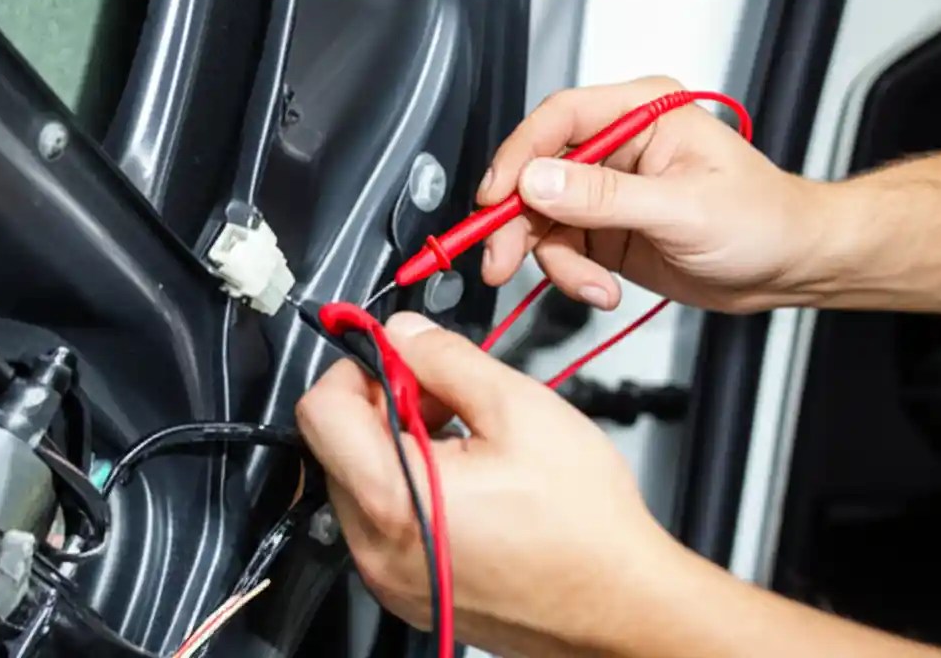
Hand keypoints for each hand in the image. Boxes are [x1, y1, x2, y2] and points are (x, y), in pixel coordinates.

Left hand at [295, 312, 683, 656]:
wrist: (620, 608)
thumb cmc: (585, 527)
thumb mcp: (520, 409)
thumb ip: (447, 358)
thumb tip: (405, 332)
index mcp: (392, 497)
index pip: (320, 410)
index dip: (359, 368)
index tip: (397, 358)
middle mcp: (375, 546)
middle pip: (335, 446)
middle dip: (382, 405)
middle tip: (443, 396)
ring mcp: (387, 576)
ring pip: (359, 481)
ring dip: (398, 445)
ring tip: (464, 441)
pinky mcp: (407, 590)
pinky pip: (383, 522)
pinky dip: (411, 488)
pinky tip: (466, 480)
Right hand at [479, 75, 830, 312]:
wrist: (789, 266)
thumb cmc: (763, 220)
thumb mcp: (682, 209)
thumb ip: (605, 197)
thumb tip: (538, 181)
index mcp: (641, 113)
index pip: (558, 120)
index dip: (518, 156)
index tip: (495, 198)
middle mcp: (616, 146)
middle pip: (536, 173)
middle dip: (517, 222)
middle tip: (500, 261)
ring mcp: (605, 190)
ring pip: (542, 219)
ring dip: (554, 261)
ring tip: (592, 287)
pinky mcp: (602, 229)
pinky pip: (560, 250)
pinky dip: (573, 277)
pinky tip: (604, 290)